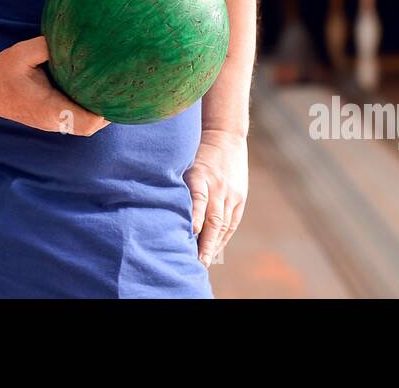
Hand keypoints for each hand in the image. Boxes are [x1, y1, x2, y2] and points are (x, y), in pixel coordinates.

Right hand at [0, 36, 108, 135]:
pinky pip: (74, 120)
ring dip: (98, 113)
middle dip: (107, 113)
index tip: (116, 94)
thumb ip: (46, 45)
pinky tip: (95, 93)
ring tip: (112, 92)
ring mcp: (50, 123)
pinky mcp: (48, 119)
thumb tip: (72, 36)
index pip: (85, 121)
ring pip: (83, 126)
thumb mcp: (23, 53)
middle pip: (89, 127)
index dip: (104, 113)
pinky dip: (87, 111)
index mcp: (48, 108)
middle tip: (120, 91)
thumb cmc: (2, 70)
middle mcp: (51, 120)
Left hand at [185, 128, 247, 266]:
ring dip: (213, 245)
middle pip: (213, 219)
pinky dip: (222, 238)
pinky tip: (214, 250)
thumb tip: (159, 208)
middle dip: (205, 243)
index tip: (188, 234)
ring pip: (223, 224)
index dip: (194, 217)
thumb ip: (175, 184)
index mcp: (200, 175)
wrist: (225, 136)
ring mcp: (231, 193)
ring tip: (203, 262)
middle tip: (197, 262)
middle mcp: (217, 186)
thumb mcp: (183, 162)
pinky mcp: (239, 198)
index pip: (198, 200)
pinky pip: (231, 222)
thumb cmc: (195, 151)